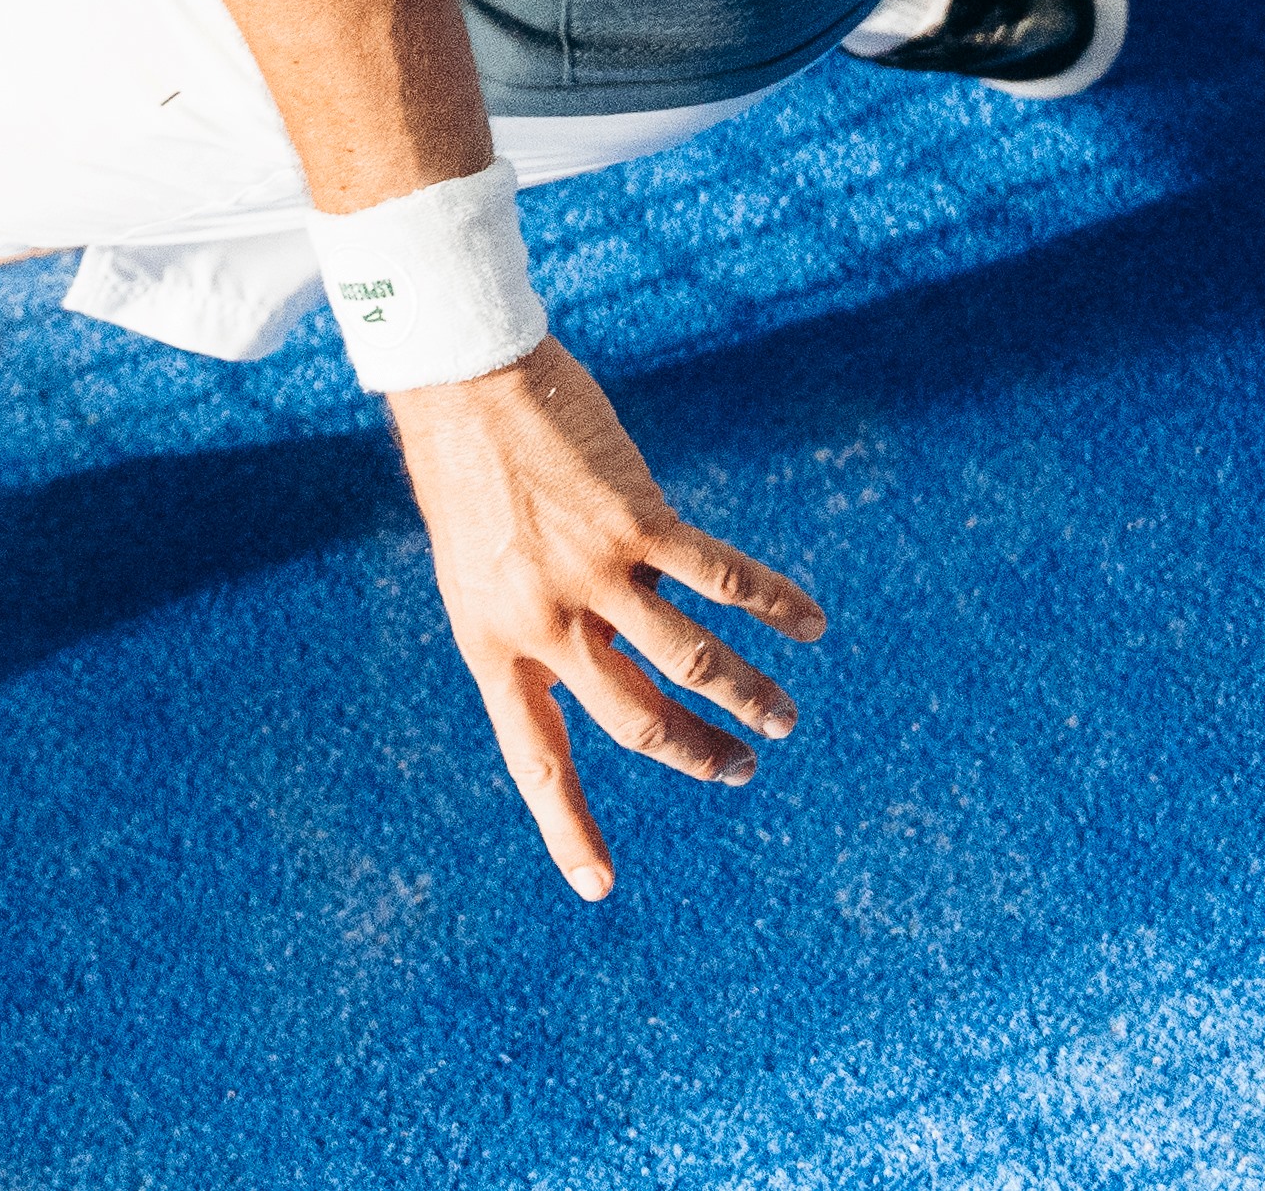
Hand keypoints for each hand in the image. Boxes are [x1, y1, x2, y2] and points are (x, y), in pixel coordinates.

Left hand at [382, 341, 823, 898]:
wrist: (458, 376)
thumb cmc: (465, 466)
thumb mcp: (476, 565)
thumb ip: (531, 619)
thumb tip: (602, 657)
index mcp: (491, 642)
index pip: (536, 757)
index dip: (568, 826)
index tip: (597, 887)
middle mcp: (542, 621)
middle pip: (637, 722)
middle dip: (697, 755)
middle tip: (740, 768)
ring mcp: (591, 572)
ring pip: (691, 664)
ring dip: (747, 696)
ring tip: (782, 718)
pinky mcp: (636, 521)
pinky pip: (720, 579)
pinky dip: (771, 604)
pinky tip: (807, 623)